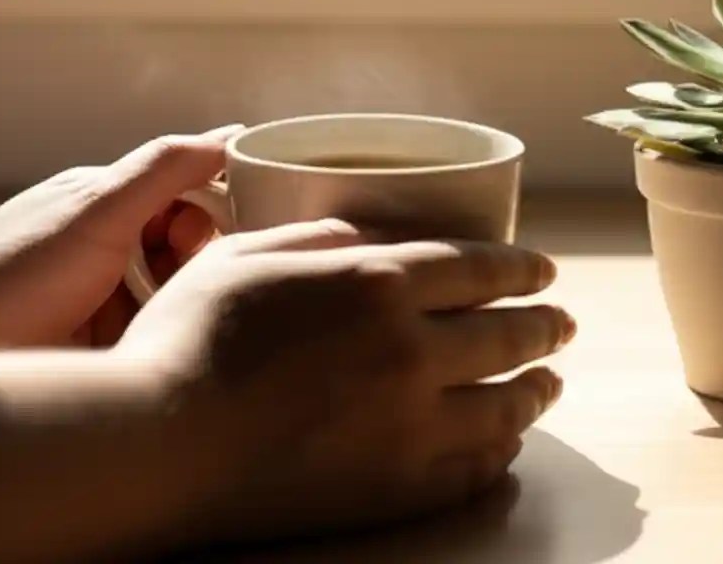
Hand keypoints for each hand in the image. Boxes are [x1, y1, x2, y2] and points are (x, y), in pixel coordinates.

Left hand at [0, 126, 241, 347]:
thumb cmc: (17, 272)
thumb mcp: (101, 208)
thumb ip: (166, 168)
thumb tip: (231, 135)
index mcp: (110, 200)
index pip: (191, 187)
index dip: (220, 201)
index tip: (241, 222)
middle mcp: (110, 240)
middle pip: (190, 240)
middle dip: (203, 256)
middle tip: (187, 276)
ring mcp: (105, 291)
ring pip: (177, 286)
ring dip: (185, 296)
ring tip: (173, 314)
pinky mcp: (103, 339)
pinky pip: (156, 327)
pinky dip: (166, 329)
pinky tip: (166, 342)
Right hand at [116, 219, 573, 542]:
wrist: (157, 445)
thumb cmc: (186, 341)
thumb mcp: (244, 256)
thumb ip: (317, 237)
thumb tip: (369, 234)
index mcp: (376, 283)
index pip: (480, 267)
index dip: (523, 268)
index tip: (545, 271)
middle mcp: (410, 351)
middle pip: (508, 333)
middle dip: (546, 324)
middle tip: (564, 323)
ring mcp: (411, 425)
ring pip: (505, 404)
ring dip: (537, 388)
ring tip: (550, 382)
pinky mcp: (398, 487)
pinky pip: (474, 467)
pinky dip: (502, 449)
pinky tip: (506, 441)